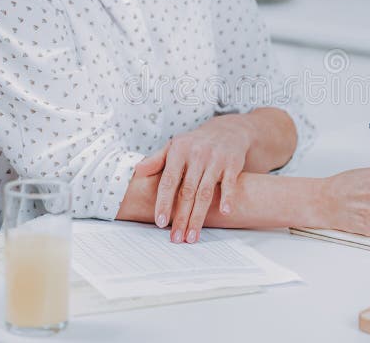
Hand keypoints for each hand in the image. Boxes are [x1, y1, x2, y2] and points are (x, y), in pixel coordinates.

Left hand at [134, 114, 251, 242]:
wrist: (228, 130)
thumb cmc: (196, 143)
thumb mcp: (175, 146)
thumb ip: (157, 160)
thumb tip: (137, 170)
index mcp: (179, 151)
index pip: (168, 181)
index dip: (163, 203)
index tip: (160, 222)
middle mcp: (197, 155)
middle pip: (187, 192)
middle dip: (181, 217)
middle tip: (176, 238)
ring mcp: (216, 160)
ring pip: (205, 193)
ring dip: (199, 217)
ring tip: (192, 236)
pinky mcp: (233, 164)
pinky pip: (229, 183)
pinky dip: (227, 198)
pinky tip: (224, 213)